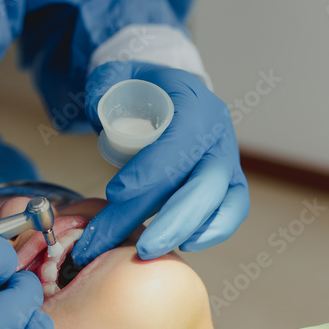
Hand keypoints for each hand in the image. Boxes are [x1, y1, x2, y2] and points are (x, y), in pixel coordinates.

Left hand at [71, 61, 249, 265]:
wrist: (168, 97)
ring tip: (147, 253)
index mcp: (194, 103)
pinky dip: (212, 232)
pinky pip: (232, 210)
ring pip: (220, 201)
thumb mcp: (118, 75)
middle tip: (138, 249)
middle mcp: (217, 133)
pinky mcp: (229, 182)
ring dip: (185, 231)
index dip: (150, 170)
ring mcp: (227, 159)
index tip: (116, 194)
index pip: (179, 141)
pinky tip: (182, 246)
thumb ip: (103, 85)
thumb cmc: (142, 92)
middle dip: (172, 220)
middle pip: (205, 183)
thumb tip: (96, 110)